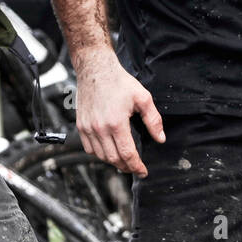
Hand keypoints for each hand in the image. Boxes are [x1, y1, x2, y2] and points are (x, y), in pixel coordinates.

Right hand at [74, 49, 164, 176]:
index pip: (128, 154)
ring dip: (113, 162)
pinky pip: (89, 149)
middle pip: (114, 159)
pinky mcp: (81, 126)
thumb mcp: (143, 98)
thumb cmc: (119, 81)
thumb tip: (160, 138)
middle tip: (135, 167)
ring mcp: (88, 128)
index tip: (143, 172)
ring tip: (123, 161)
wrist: (95, 69)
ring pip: (101, 156)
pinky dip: (99, 154)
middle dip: (126, 167)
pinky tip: (108, 151)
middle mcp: (100, 128)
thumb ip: (153, 120)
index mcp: (116, 123)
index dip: (137, 166)